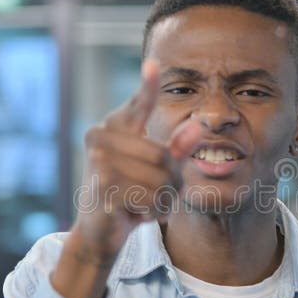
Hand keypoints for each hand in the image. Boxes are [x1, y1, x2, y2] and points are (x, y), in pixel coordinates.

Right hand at [71, 59, 202, 265]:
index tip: (154, 63)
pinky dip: (152, 213)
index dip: (148, 86)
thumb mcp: (157, 172)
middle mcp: (101, 136)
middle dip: (171, 184)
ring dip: (162, 201)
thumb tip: (198, 126)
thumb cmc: (129, 196)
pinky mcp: (103, 184)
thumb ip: (177, 149)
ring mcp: (99, 160)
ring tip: (142, 206)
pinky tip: (134, 215)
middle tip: (154, 197)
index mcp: (115, 126)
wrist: (99, 233)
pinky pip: (151, 197)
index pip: (139, 104)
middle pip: (165, 155)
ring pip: (161, 179)